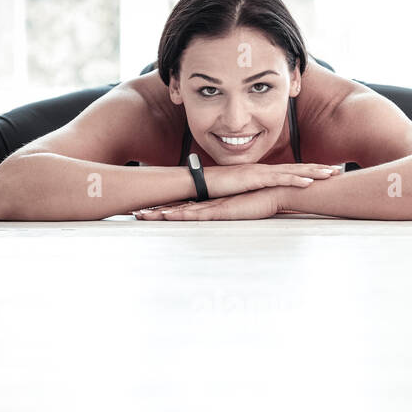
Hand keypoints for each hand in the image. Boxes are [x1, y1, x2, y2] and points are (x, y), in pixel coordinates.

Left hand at [133, 187, 280, 220]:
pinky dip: (181, 215)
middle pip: (176, 208)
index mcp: (210, 205)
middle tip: (135, 215)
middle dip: (155, 212)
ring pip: (181, 211)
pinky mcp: (221, 209)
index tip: (148, 213)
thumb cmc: (261, 201)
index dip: (165, 210)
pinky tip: (168, 216)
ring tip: (142, 217)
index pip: (183, 208)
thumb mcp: (241, 210)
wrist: (275, 191)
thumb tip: (223, 219)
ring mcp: (212, 206)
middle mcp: (207, 204)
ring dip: (161, 214)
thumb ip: (230, 213)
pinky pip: (197, 214)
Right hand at [203, 161, 339, 197]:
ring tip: (330, 174)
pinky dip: (294, 179)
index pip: (290, 171)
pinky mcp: (255, 179)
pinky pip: (278, 179)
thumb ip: (254, 193)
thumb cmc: (218, 188)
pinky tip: (308, 182)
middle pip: (297, 168)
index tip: (325, 171)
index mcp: (263, 173)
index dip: (309, 170)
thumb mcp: (242, 192)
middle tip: (337, 170)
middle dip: (318, 168)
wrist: (201, 182)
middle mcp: (265, 170)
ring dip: (313, 172)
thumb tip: (263, 199)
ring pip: (292, 171)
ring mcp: (261, 173)